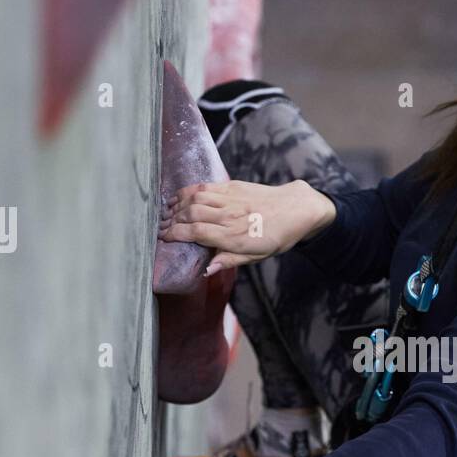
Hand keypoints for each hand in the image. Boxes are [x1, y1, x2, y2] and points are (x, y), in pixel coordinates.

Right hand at [158, 178, 335, 273]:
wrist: (296, 209)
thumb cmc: (277, 236)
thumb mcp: (256, 257)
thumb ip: (229, 261)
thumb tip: (206, 270)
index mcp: (234, 236)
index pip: (196, 233)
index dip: (176, 234)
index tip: (163, 238)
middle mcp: (229, 216)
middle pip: (191, 214)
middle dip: (172, 220)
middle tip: (161, 226)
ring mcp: (231, 198)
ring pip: (196, 198)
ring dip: (177, 205)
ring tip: (167, 212)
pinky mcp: (233, 186)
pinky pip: (206, 187)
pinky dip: (189, 191)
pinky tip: (180, 197)